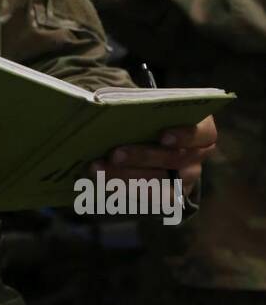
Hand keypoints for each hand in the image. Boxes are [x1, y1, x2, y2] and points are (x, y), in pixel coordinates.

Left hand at [90, 115, 217, 197]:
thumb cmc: (152, 118)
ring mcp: (187, 178)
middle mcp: (199, 156)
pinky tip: (104, 180)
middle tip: (115, 154)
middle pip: (177, 160)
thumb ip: (146, 109)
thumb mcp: (154, 110)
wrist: (151, 137)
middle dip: (144, 157)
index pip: (204, 133)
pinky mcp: (171, 196)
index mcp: (202, 130)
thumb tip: (113, 106)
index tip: (162, 136)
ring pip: (162, 183)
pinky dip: (125, 189)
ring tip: (99, 168)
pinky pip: (151, 198)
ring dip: (128, 176)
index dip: (185, 135)